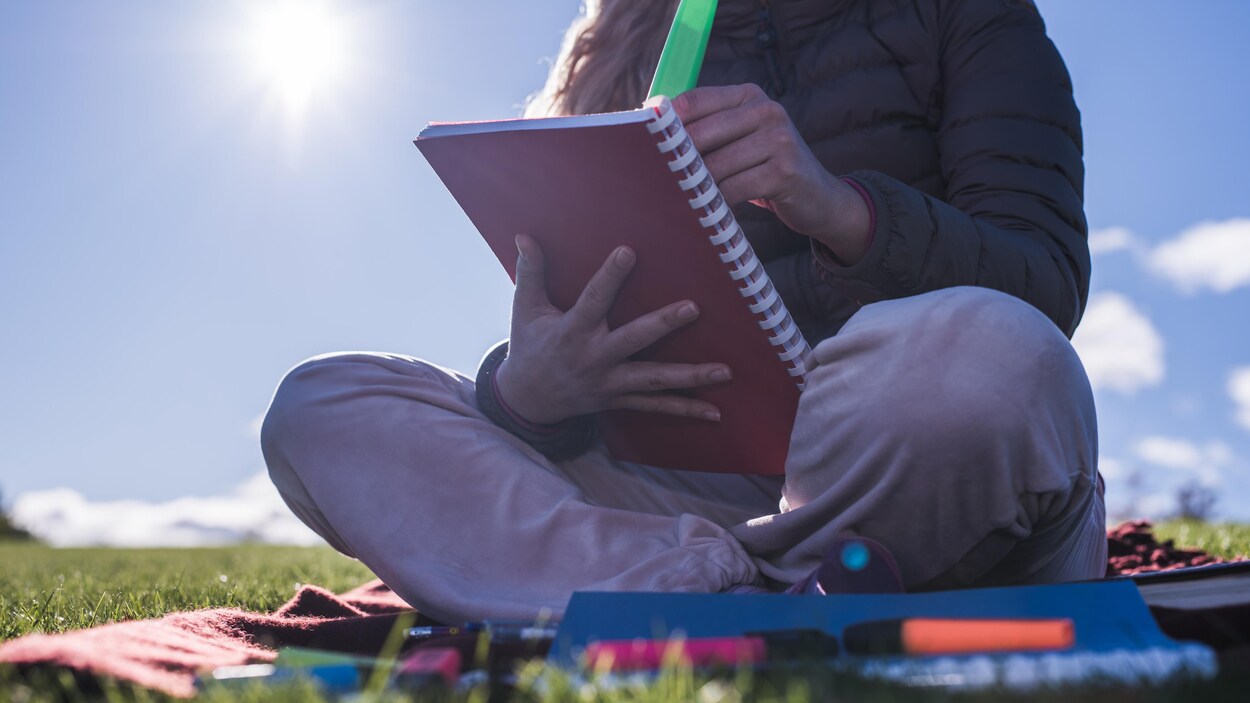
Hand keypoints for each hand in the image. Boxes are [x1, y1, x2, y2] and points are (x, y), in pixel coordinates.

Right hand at [494, 235, 731, 424]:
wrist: (528, 400)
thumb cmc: (529, 346)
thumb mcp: (524, 310)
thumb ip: (530, 273)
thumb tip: (523, 236)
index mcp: (572, 331)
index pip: (593, 300)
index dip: (610, 276)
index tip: (628, 252)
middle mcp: (595, 358)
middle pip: (634, 339)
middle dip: (663, 324)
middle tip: (694, 307)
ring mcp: (610, 382)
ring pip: (654, 379)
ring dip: (690, 376)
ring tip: (724, 370)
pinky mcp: (619, 399)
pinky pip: (655, 406)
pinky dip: (685, 408)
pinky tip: (715, 411)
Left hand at [672, 84, 871, 263]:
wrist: (818, 197)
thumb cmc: (765, 170)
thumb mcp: (740, 141)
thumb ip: (707, 131)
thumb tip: (652, 137)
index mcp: (749, 95)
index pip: (694, 102)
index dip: (665, 125)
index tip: (640, 144)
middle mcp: (767, 110)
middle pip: (700, 134)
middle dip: (677, 160)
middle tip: (653, 180)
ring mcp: (779, 139)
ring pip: (715, 166)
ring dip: (695, 187)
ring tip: (679, 200)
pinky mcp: (784, 172)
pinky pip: (734, 189)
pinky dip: (716, 203)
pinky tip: (708, 211)